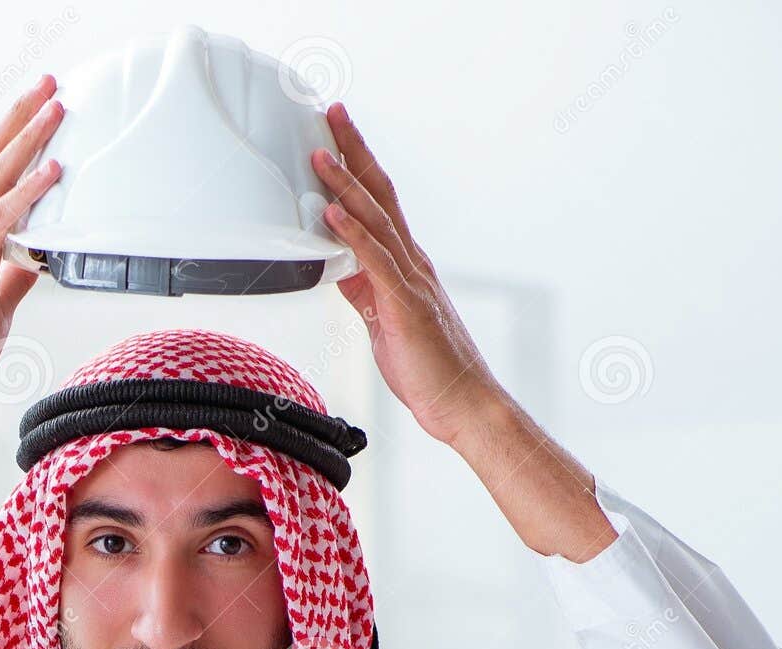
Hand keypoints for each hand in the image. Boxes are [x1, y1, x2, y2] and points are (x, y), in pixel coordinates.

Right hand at [0, 74, 64, 413]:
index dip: (10, 139)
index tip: (33, 110)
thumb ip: (11, 279)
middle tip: (49, 85)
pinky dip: (28, 192)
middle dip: (21, 119)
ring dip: (28, 139)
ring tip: (55, 107)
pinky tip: (51, 169)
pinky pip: (0, 220)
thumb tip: (33, 258)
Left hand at [314, 104, 508, 448]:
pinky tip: (332, 213)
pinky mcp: (405, 306)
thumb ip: (364, 292)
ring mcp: (410, 281)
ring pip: (375, 221)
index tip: (335, 135)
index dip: (356, 167)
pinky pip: (375, 262)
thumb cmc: (429, 369)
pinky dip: (353, 234)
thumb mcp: (383, 323)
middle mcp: (411, 263)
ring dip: (345, 185)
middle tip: (329, 113)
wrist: (462, 403)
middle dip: (353, 152)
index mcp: (406, 266)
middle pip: (379, 194)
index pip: (378, 204)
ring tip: (318, 154)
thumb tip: (341, 269)